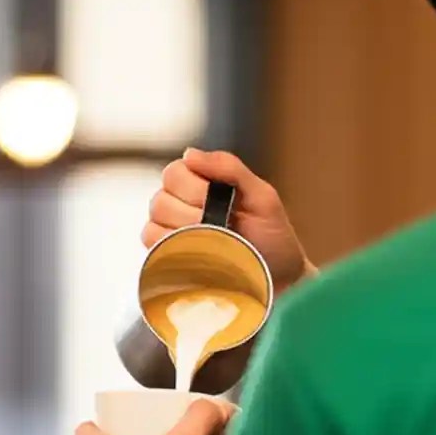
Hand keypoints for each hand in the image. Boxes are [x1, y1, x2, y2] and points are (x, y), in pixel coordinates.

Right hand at [144, 148, 315, 293]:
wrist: (281, 280)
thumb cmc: (273, 237)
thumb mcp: (261, 196)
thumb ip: (229, 168)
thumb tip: (189, 154)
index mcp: (200, 183)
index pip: (174, 173)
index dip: (194, 187)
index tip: (219, 201)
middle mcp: (180, 206)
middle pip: (161, 199)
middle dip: (193, 213)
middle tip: (222, 227)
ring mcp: (171, 234)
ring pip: (154, 224)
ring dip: (185, 234)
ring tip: (214, 244)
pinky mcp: (168, 260)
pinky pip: (154, 250)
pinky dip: (174, 251)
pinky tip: (198, 255)